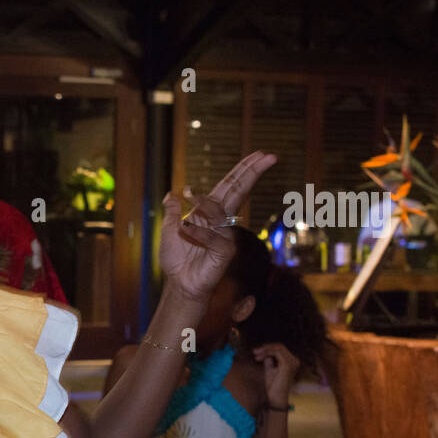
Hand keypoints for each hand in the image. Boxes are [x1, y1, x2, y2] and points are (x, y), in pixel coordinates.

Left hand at [158, 151, 276, 302]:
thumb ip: (172, 211)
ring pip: (220, 210)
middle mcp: (221, 220)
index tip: (259, 154)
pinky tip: (185, 229)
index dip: (243, 170)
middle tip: (269, 156)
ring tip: (187, 193)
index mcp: (209, 212)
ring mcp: (225, 235)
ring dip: (203, 202)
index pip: (229, 186)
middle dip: (252, 173)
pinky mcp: (225, 251)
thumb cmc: (177, 259)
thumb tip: (171, 194)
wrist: (179, 283)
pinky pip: (214, 236)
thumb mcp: (169, 230)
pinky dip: (199, 231)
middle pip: (238, 191)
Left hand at [253, 342, 299, 407]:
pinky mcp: (287, 365)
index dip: (268, 348)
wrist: (275, 398)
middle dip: (265, 347)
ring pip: (278, 347)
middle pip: (280, 346)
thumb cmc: (273, 386)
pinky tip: (259, 358)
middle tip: (254, 352)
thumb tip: (264, 351)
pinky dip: (267, 352)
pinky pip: (277, 352)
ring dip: (265, 349)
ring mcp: (292, 362)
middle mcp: (295, 361)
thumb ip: (269, 360)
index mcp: (292, 362)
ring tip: (255, 355)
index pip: (280, 349)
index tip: (256, 352)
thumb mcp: (270, 370)